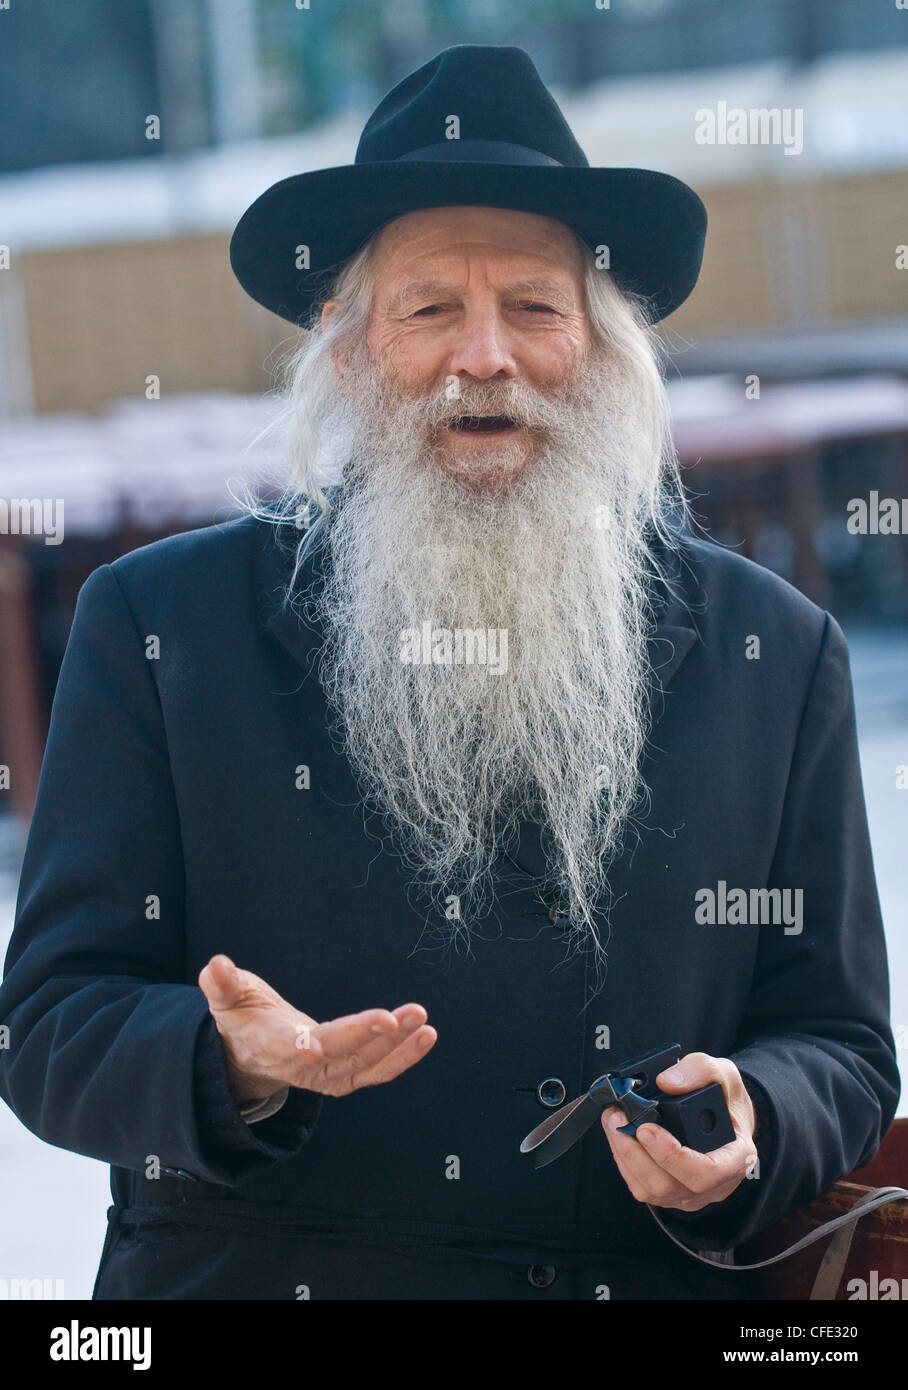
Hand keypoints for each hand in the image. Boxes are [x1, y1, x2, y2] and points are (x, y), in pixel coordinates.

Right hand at [198, 954, 436, 1105]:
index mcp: (269, 1044)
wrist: (255, 1056)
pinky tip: (426, 1036)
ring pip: (364, 1066)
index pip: (284, 1046)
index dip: (299, 1047)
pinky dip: (404, 1057)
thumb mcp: (227, 998)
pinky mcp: (346, 1076)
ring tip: (422, 1022)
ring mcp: (327, 1074)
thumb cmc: (244, 1019)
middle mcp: (301, 1065)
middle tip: (394, 1019)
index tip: (312, 1047)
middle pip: (335, 1055)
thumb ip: (222, 983)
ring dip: (396, 1047)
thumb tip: (215, 964)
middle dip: (364, 1037)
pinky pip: (378, 1071)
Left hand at [600, 1051, 757, 1212]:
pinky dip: (625, 1161)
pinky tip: (620, 1134)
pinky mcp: (672, 1192)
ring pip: (652, 1191)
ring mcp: (693, 1193)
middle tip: (618, 1118)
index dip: (671, 1156)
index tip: (646, 1129)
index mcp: (736, 1157)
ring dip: (624, 1156)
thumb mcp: (723, 1072)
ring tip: (614, 1121)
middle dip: (634, 1153)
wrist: (725, 1113)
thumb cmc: (726, 1097)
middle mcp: (716, 1184)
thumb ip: (699, 1070)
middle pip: (669, 1186)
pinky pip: (644, 1187)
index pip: (706, 1172)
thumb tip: (666, 1083)